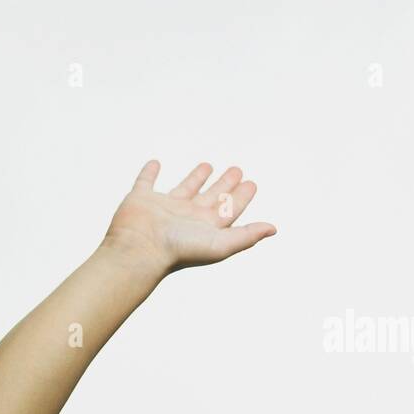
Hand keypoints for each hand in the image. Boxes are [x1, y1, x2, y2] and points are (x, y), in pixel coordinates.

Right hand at [103, 161, 276, 275]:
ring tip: (208, 165)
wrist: (140, 248)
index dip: (242, 197)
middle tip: (237, 169)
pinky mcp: (141, 199)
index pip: (229, 209)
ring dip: (196, 178)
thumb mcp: (220, 244)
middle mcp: (187, 217)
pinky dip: (149, 173)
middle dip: (225, 184)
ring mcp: (164, 208)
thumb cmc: (179, 250)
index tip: (252, 183)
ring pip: (185, 188)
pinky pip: (146, 182)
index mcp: (205, 227)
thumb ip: (246, 236)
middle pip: (211, 197)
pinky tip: (156, 163)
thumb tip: (273, 229)